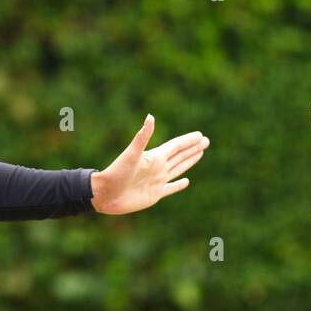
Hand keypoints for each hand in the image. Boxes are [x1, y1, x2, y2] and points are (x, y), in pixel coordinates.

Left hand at [90, 114, 209, 214]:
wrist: (104, 194)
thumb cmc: (116, 173)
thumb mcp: (131, 154)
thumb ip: (142, 137)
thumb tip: (151, 116)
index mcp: (154, 157)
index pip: (176, 146)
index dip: (188, 141)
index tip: (200, 135)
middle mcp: (157, 168)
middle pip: (180, 156)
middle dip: (192, 148)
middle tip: (205, 141)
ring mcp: (157, 181)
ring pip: (178, 169)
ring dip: (189, 161)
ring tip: (200, 153)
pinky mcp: (155, 194)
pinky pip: (171, 188)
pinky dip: (179, 185)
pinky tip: (186, 181)